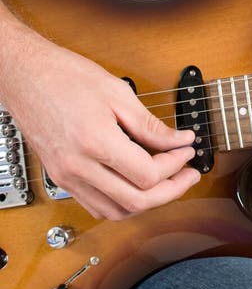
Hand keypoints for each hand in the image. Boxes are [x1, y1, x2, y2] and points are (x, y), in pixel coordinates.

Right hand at [3, 24, 199, 218]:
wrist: (27, 76)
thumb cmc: (66, 77)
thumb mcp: (118, 93)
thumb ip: (150, 125)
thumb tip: (178, 141)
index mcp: (95, 142)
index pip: (147, 175)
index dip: (175, 166)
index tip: (187, 151)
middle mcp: (78, 167)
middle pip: (136, 202)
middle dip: (170, 191)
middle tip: (188, 174)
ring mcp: (67, 177)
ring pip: (115, 212)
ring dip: (147, 203)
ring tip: (167, 182)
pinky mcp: (61, 179)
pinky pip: (95, 206)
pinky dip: (121, 204)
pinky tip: (136, 186)